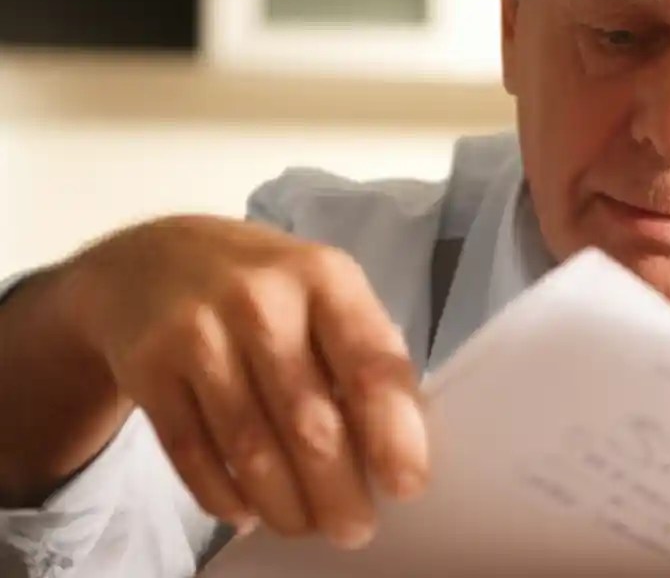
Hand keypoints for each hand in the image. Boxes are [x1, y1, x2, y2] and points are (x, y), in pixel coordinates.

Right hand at [63, 216, 428, 547]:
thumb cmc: (266, 287)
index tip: (406, 486)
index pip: (370, 364)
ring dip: (283, 502)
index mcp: (325, 277)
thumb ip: (361, 353)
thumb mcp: (323, 292)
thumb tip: (402, 442)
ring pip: (249, 444)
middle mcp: (262, 299)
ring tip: (305, 525)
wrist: (151, 257)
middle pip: (309, 419)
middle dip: (337, 489)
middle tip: (354, 528)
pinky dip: (223, 494)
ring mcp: (198, 331)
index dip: (393, 434)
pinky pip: (191, 451)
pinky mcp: (147, 365)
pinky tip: (247, 512)